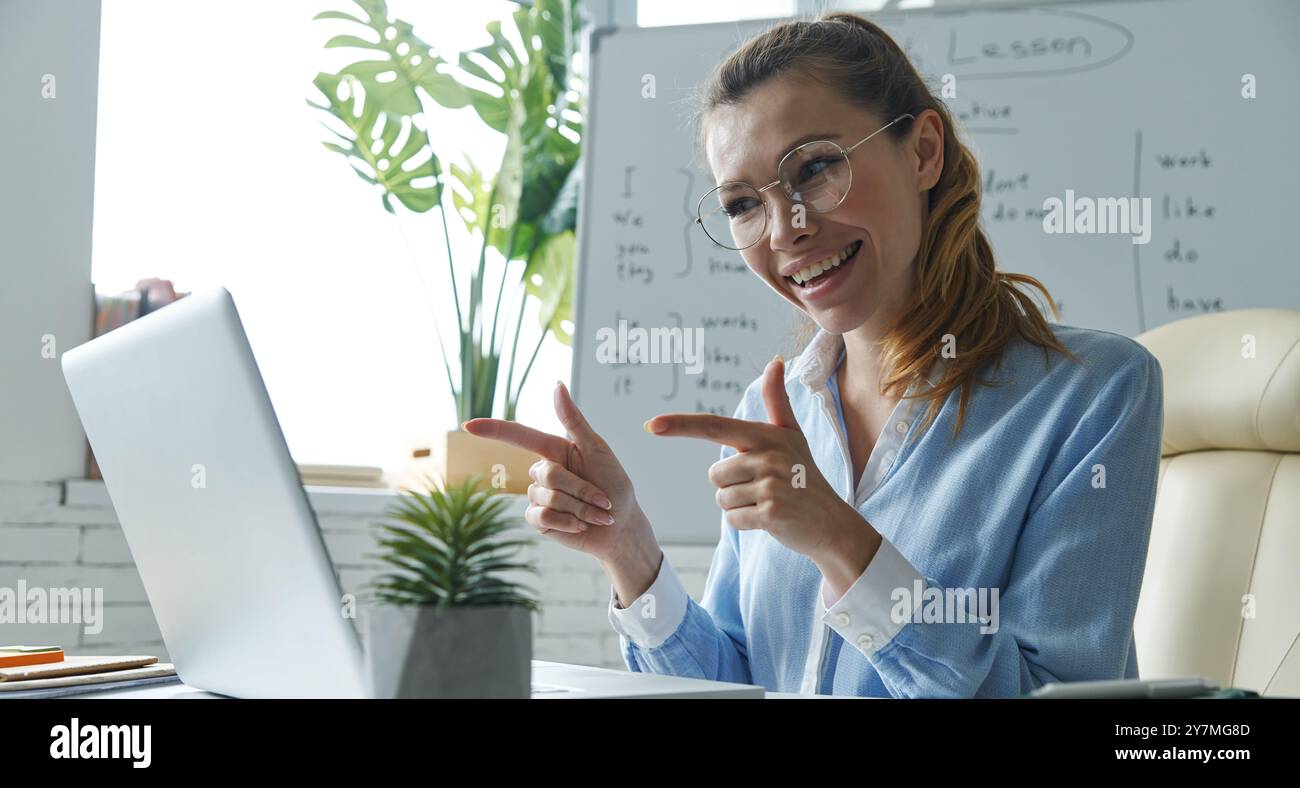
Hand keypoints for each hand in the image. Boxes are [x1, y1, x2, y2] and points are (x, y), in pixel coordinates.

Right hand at [463, 382, 657, 570]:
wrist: (621, 525)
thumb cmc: (613, 485)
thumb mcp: (597, 448)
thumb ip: (573, 419)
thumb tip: (557, 384)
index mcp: (554, 450)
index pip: (518, 436)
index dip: (493, 430)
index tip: (467, 425)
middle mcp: (542, 472)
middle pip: (547, 474)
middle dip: (579, 487)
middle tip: (600, 498)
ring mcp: (539, 497)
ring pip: (546, 497)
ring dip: (578, 507)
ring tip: (594, 513)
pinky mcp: (540, 521)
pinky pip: (542, 517)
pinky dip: (567, 522)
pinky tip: (580, 525)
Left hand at [645, 356, 880, 586]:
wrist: (831, 522)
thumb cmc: (805, 476)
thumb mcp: (792, 435)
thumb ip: (777, 400)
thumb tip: (775, 360)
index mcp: (766, 435)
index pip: (714, 426)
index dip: (681, 425)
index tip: (652, 424)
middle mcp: (769, 456)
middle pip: (715, 474)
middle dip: (731, 486)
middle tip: (763, 488)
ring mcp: (771, 485)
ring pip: (721, 498)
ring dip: (738, 506)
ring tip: (767, 502)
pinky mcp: (771, 513)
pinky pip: (732, 519)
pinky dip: (744, 523)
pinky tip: (769, 519)